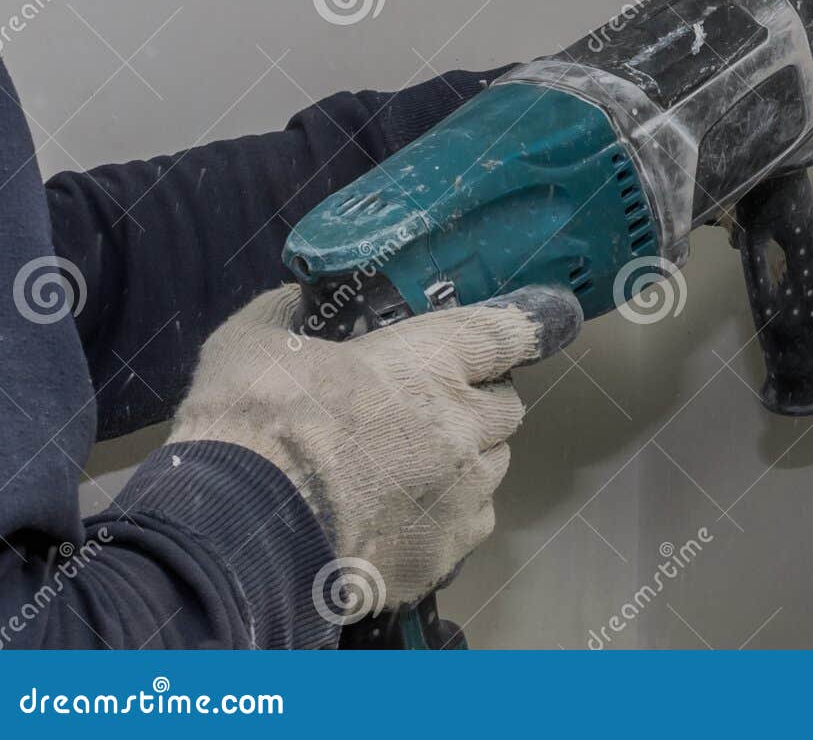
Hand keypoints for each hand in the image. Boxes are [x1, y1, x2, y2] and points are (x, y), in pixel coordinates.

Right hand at [168, 284, 579, 606]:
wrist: (239, 531)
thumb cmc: (251, 425)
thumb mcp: (253, 344)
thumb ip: (283, 315)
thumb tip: (288, 303)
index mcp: (428, 363)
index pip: (504, 333)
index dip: (519, 328)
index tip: (531, 329)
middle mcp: (462, 424)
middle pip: (507, 406)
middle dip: (480, 404)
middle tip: (433, 410)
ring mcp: (460, 492)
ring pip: (492, 469)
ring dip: (466, 462)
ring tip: (414, 470)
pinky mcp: (445, 551)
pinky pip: (468, 526)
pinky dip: (446, 520)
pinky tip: (404, 521)